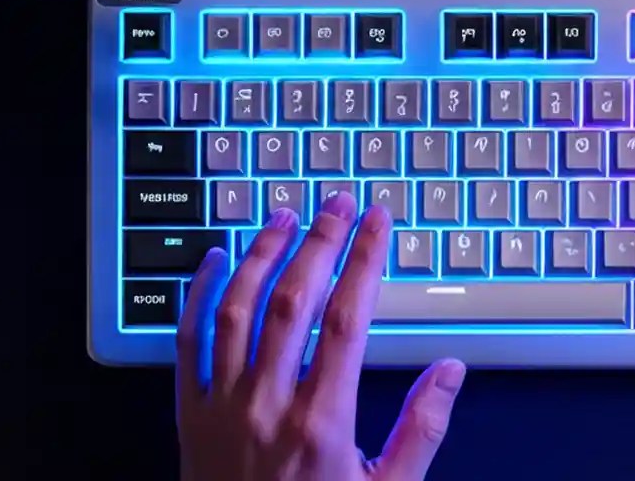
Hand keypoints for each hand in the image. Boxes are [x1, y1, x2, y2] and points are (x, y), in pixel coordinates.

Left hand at [176, 194, 465, 480]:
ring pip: (236, 309)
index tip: (376, 221)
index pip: (347, 318)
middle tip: (335, 204)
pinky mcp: (187, 416)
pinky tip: (213, 261)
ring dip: (261, 255)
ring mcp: (220, 408)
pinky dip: (196, 294)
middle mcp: (267, 406)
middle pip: (292, 301)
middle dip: (318, 241)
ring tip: (283, 217)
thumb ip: (421, 430)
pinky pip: (184, 341)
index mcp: (322, 423)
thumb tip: (450, 371)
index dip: (363, 259)